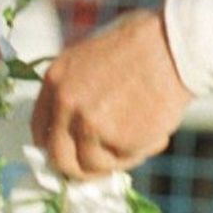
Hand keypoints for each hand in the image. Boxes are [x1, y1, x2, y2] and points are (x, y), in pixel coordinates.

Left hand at [33, 9, 193, 179]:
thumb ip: (76, 90)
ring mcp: (89, 122)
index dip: (54, 147)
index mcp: (56, 79)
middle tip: (97, 168)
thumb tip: (73, 130)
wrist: (173, 45)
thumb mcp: (91, 57)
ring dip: (113, 161)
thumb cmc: (140, 44)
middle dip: (78, 168)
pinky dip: (137, 154)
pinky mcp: (116, 138)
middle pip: (59, 158)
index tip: (69, 154)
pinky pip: (122, 161)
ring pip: (92, 165)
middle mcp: (66, 102)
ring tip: (138, 139)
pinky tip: (153, 133)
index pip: (40, 129)